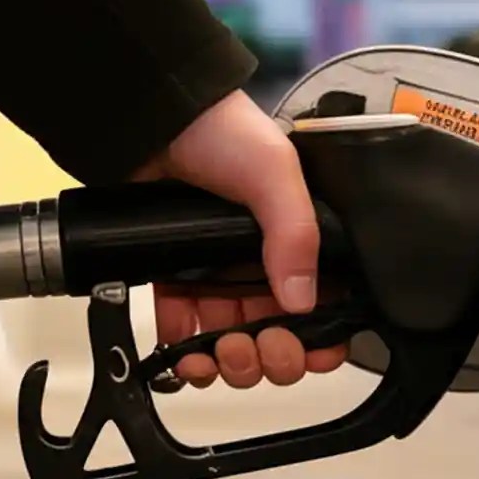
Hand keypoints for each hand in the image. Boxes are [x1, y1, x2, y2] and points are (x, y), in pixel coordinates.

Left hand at [131, 90, 347, 388]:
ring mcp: (219, 274)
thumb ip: (296, 233)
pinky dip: (186, 350)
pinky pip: (185, 329)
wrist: (152, 116)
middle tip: (256, 348)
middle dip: (271, 357)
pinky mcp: (175, 277)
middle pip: (280, 337)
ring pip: (234, 343)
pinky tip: (184, 352)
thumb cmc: (221, 132)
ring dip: (229, 362)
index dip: (321, 341)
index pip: (325, 308)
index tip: (308, 352)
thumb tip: (303, 302)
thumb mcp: (275, 173)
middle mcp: (264, 264)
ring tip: (216, 353)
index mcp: (299, 242)